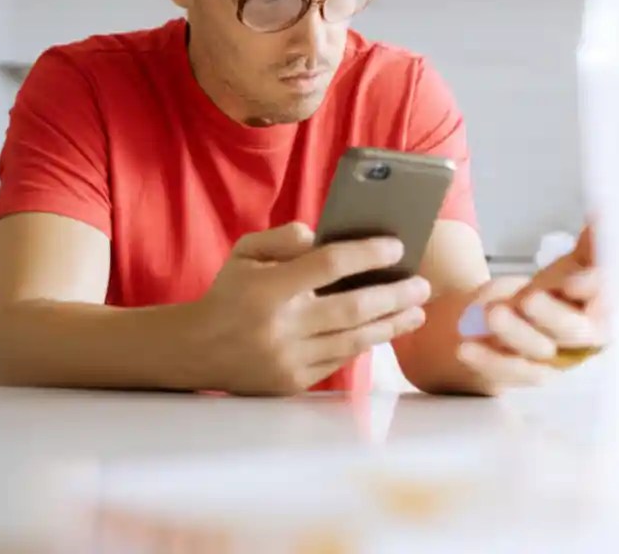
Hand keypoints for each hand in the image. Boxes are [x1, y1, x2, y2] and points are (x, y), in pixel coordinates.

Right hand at [192, 223, 431, 394]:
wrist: (196, 350)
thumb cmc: (230, 293)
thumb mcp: (246, 253)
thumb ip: (283, 238)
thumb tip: (322, 236)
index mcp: (268, 288)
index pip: (328, 266)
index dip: (366, 254)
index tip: (396, 247)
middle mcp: (281, 326)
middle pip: (352, 308)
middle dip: (394, 296)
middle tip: (423, 286)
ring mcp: (288, 359)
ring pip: (353, 341)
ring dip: (390, 325)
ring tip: (417, 312)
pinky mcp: (293, 382)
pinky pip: (340, 360)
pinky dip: (364, 343)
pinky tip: (383, 329)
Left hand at [457, 226, 605, 388]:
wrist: (532, 313)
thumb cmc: (563, 284)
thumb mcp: (578, 259)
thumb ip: (592, 242)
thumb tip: (603, 214)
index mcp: (605, 304)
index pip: (608, 298)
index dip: (592, 291)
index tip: (571, 282)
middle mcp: (586, 337)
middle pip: (575, 332)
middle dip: (552, 317)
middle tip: (528, 299)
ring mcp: (557, 359)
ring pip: (541, 354)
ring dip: (516, 335)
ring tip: (491, 314)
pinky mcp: (529, 373)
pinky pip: (509, 372)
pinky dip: (488, 361)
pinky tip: (465, 348)